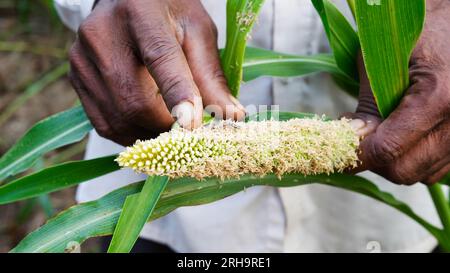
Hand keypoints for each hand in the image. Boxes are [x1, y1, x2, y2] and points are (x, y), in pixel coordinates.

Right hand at [69, 0, 244, 145]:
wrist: (125, 0)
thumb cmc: (168, 13)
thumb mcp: (197, 32)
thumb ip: (211, 75)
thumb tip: (230, 117)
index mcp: (140, 14)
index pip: (160, 59)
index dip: (177, 95)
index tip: (192, 125)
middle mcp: (102, 35)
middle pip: (135, 101)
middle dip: (168, 127)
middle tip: (191, 134)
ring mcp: (82, 59)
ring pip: (119, 120)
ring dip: (151, 136)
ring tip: (172, 129)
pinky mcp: (76, 78)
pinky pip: (105, 124)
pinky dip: (132, 135)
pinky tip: (149, 128)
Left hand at [346, 1, 449, 184]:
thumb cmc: (420, 28)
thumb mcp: (383, 56)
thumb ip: (368, 100)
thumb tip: (351, 136)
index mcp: (440, 98)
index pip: (388, 149)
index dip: (356, 154)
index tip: (336, 149)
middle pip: (403, 170)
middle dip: (374, 160)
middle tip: (359, 138)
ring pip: (420, 174)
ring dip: (394, 160)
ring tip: (383, 131)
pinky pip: (436, 167)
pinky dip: (414, 158)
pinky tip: (404, 134)